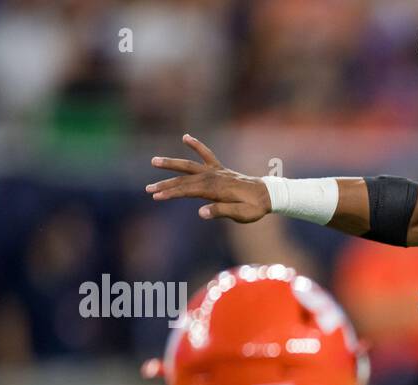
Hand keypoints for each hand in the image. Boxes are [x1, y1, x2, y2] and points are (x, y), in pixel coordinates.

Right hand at [145, 134, 270, 222]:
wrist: (268, 195)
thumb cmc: (254, 208)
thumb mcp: (240, 214)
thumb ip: (221, 211)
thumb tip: (201, 212)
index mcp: (216, 189)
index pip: (188, 190)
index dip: (171, 193)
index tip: (157, 196)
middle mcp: (214, 177)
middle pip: (185, 180)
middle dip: (166, 184)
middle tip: (149, 189)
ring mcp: (216, 171)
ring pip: (190, 167)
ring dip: (172, 164)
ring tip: (154, 161)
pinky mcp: (220, 169)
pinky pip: (207, 154)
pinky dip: (197, 145)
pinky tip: (185, 137)